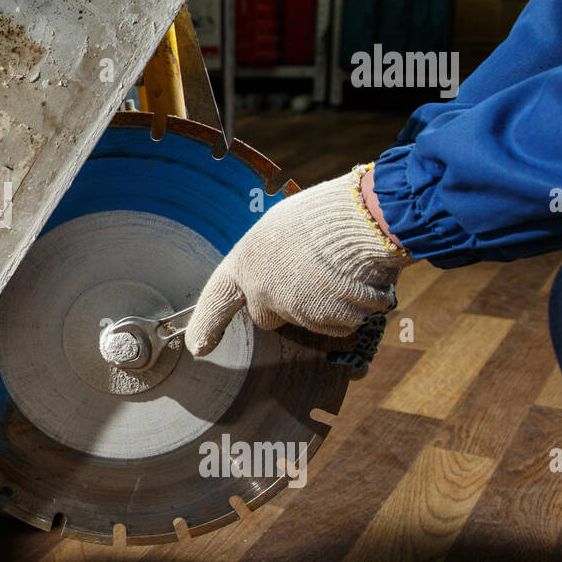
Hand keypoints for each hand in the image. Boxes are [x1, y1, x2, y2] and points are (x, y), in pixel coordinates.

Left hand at [185, 165, 415, 356]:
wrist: (362, 219)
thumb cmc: (326, 214)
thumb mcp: (282, 229)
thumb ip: (271, 259)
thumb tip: (282, 276)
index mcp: (245, 262)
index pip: (218, 299)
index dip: (206, 324)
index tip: (198, 348)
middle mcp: (262, 291)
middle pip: (269, 317)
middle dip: (290, 305)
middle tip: (316, 273)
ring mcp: (293, 309)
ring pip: (312, 320)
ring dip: (329, 304)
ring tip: (343, 267)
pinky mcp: (325, 322)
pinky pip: (342, 323)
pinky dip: (354, 309)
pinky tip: (359, 281)